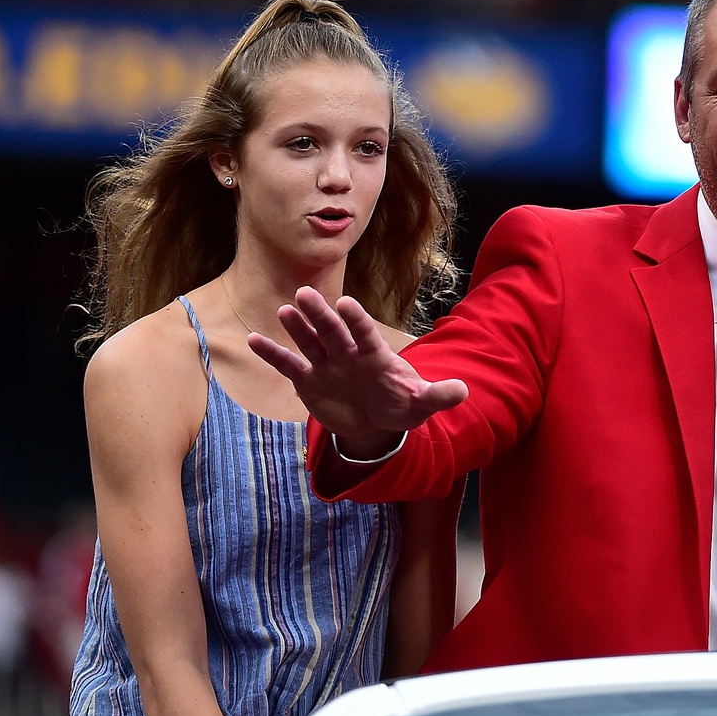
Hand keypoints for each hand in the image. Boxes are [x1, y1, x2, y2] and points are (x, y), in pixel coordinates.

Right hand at [249, 287, 466, 452]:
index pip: (365, 333)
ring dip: (297, 327)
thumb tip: (463, 390)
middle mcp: (348, 354)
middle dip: (321, 315)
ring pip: (309, 342)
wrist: (375, 421)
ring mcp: (326, 365)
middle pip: (333, 331)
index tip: (347, 303)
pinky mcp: (308, 381)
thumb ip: (437, 395)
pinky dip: (272, 354)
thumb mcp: (420, 404)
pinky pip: (288, 365)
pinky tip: (253, 341)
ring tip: (284, 310)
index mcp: (374, 355)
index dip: (356, 320)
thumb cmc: (399, 404)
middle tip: (305, 294)